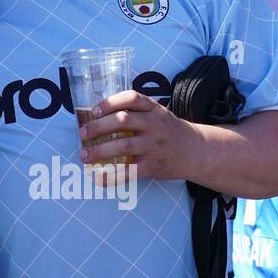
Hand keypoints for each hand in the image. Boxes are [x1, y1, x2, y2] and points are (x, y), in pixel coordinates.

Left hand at [78, 90, 204, 180]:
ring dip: (100, 151)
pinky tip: (98, 178)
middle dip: (99, 127)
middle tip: (82, 133)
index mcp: (153, 109)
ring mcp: (154, 146)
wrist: (195, 150)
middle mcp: (154, 125)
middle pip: (123, 121)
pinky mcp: (153, 166)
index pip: (131, 98)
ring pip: (124, 146)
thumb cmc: (166, 129)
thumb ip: (133, 110)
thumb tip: (95, 115)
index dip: (111, 102)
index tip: (94, 110)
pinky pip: (130, 172)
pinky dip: (112, 177)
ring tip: (84, 155)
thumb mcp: (156, 112)